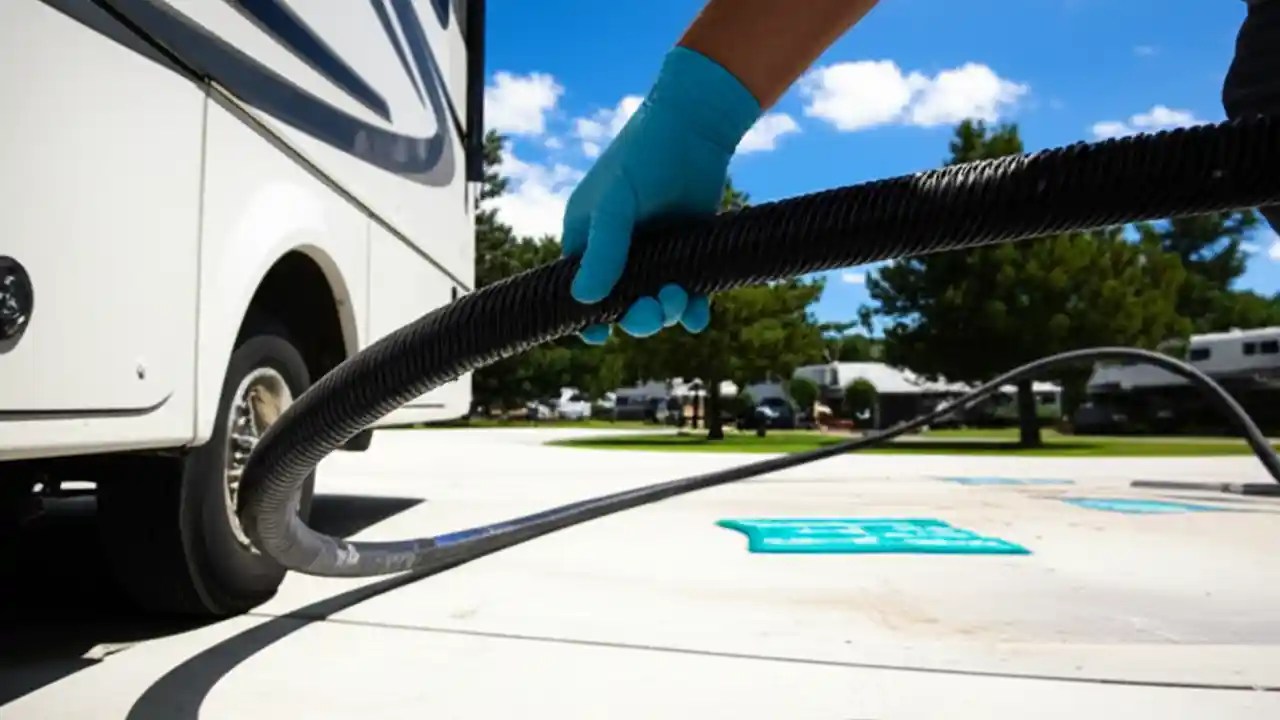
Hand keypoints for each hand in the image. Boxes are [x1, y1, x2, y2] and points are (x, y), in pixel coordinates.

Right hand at [561, 47, 760, 344]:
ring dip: (665, 311)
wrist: (696, 127)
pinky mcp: (688, 253)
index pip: (579, 288)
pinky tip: (698, 313)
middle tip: (656, 307)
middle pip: (621, 304)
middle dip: (638, 315)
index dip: (586, 316)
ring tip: (680, 297)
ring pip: (655, 302)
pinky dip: (691, 309)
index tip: (600, 333)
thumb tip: (583, 300)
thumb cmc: (644, 157)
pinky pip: (687, 294)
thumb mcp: (616, 203)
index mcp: (587, 238)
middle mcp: (618, 251)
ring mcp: (655, 254)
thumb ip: (604, 250)